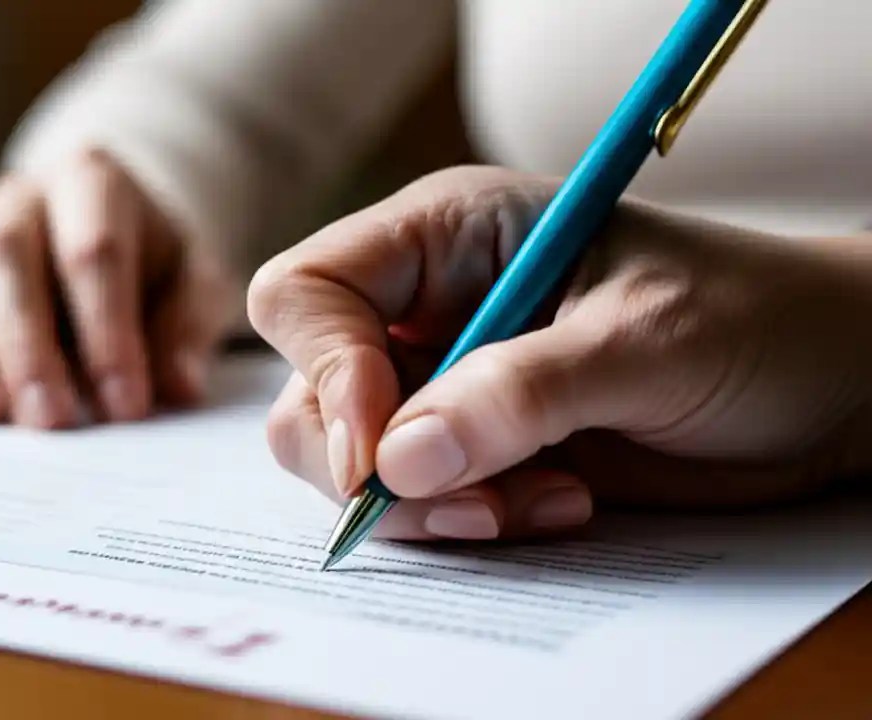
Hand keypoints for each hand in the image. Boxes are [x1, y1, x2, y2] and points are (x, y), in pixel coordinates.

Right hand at [0, 149, 233, 426]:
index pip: (94, 251)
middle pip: (5, 258)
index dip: (108, 331)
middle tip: (50, 420)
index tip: (127, 405)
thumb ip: (191, 326)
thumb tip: (178, 386)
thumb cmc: (151, 266)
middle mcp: (17, 201)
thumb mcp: (195, 281)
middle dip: (25, 345)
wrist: (99, 235)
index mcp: (91, 182)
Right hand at [248, 166, 871, 541]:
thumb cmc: (753, 322)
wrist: (828, 389)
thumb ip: (519, 392)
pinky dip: (468, 521)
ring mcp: (447, 383)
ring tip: (538, 500)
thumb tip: (397, 459)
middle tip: (469, 498)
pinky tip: (558, 503)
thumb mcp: (646, 341)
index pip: (310, 291)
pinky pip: (417, 502)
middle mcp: (429, 306)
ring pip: (351, 459)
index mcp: (448, 234)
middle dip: (372, 460)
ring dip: (430, 503)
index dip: (326, 369)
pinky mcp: (476, 450)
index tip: (380, 448)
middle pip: (311, 388)